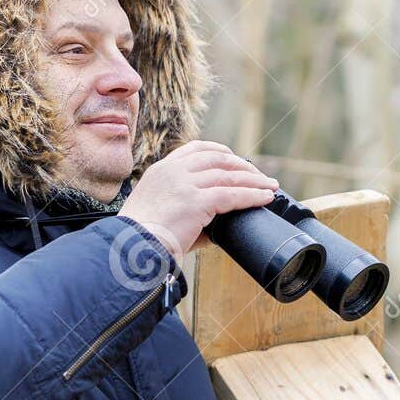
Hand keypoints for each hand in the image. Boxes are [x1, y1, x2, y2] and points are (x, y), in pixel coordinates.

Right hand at [120, 140, 277, 259]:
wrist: (129, 249)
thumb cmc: (140, 240)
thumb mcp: (159, 215)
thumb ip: (185, 215)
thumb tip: (214, 232)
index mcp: (160, 171)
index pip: (195, 149)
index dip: (219, 152)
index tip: (233, 158)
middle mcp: (172, 171)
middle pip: (218, 158)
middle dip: (243, 166)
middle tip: (260, 176)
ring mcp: (184, 184)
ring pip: (229, 175)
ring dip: (254, 180)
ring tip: (270, 187)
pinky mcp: (196, 201)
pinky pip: (232, 194)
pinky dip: (252, 195)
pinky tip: (265, 198)